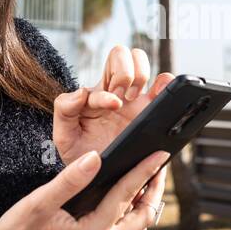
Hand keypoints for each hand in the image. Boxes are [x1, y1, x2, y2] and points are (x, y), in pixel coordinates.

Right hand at [0, 148, 171, 229]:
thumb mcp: (39, 202)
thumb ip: (71, 180)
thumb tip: (97, 158)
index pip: (126, 196)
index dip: (144, 172)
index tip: (160, 154)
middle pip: (143, 216)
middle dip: (155, 189)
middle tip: (161, 165)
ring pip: (138, 229)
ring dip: (147, 204)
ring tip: (150, 179)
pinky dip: (134, 216)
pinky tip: (129, 200)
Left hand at [51, 44, 174, 165]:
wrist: (100, 176)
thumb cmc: (80, 155)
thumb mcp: (64, 135)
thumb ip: (64, 109)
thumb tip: (81, 91)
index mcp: (94, 95)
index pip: (95, 77)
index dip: (109, 88)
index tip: (114, 105)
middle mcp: (114, 91)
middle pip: (121, 54)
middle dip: (125, 72)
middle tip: (124, 98)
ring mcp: (134, 99)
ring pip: (140, 60)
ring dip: (140, 74)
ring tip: (135, 99)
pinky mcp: (151, 110)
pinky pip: (164, 85)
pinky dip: (166, 82)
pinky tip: (158, 95)